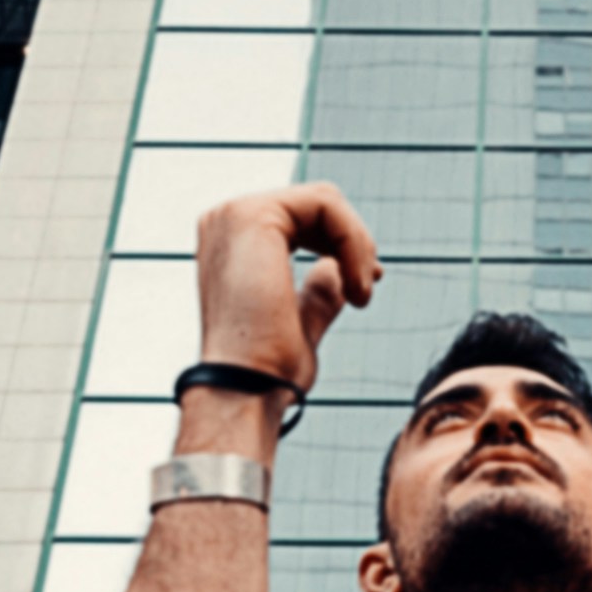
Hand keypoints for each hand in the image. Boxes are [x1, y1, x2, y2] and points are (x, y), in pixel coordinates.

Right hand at [194, 182, 378, 406]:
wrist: (247, 390)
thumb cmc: (268, 371)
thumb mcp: (301, 321)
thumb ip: (318, 291)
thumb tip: (334, 267)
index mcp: (231, 244)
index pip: (303, 218)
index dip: (343, 245)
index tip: (365, 287)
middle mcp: (225, 221)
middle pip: (317, 204)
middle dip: (353, 244)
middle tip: (365, 292)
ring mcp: (235, 214)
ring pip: (326, 202)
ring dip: (357, 247)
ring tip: (360, 295)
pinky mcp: (254, 215)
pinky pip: (326, 205)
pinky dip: (353, 243)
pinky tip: (355, 289)